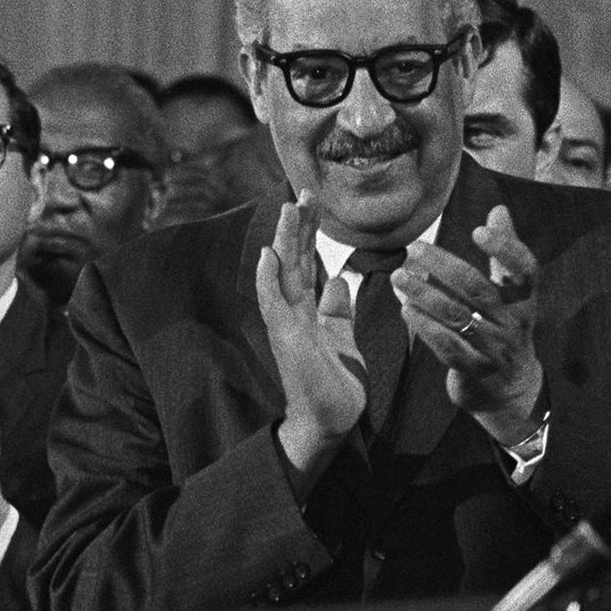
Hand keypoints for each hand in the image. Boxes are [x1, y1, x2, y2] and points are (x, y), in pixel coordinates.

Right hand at [254, 202, 364, 479]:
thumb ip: (338, 309)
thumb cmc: (334, 383)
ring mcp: (287, 325)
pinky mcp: (286, 341)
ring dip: (283, 241)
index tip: (313, 200)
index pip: (306, 261)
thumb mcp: (342, 337)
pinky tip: (267, 256)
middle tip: (304, 190)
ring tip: (286, 210)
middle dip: (298, 226)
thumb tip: (339, 279)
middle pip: (293, 260)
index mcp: (307, 310)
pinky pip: (274, 305)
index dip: (308, 231)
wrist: (331, 420)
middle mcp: (293, 312)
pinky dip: (268, 280)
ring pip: (282, 274)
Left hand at [394, 207, 546, 448]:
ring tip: (398, 277)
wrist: (510, 386)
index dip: (505, 249)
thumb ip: (505, 251)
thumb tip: (498, 209)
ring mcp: (496, 348)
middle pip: (478, 289)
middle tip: (413, 248)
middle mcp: (515, 323)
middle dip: (443, 266)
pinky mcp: (475, 369)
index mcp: (525, 299)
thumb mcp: (512, 292)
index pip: (524, 270)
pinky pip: (447, 347)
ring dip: (424, 295)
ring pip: (457, 317)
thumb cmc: (505, 326)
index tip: (477, 231)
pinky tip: (406, 310)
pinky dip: (425, 327)